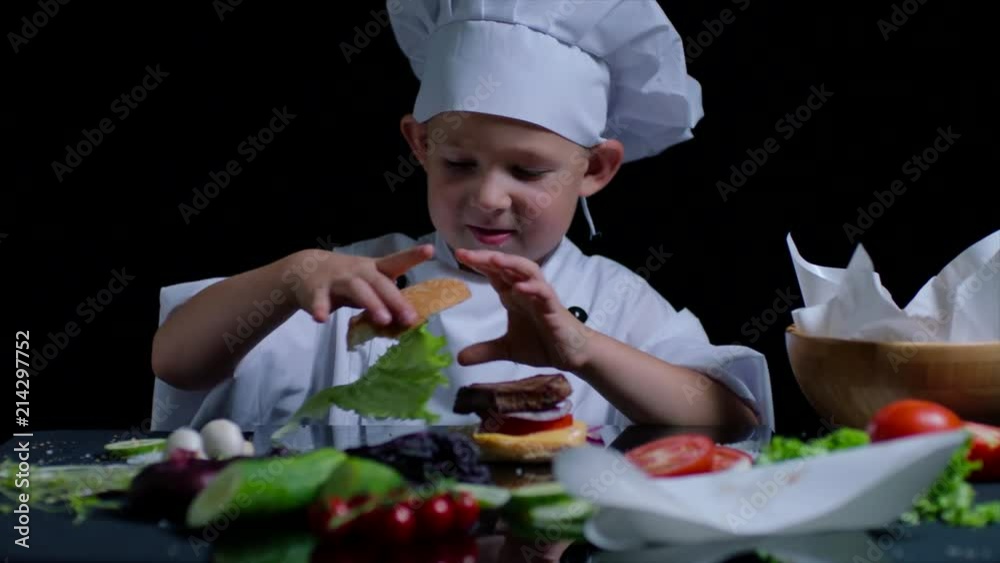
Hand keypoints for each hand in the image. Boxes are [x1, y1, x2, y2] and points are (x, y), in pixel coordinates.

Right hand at [283, 244, 433, 324]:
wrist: (305, 269)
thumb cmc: (347, 279)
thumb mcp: (368, 285)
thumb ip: (385, 300)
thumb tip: (408, 321)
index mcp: (374, 269)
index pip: (396, 261)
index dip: (413, 255)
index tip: (430, 249)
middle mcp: (359, 271)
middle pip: (379, 283)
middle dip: (395, 300)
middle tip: (409, 318)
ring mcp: (337, 279)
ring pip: (356, 290)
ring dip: (371, 304)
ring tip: (383, 320)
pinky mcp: (317, 291)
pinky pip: (319, 300)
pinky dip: (320, 309)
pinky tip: (321, 319)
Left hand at [454, 249, 589, 370]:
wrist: (572, 355)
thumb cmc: (543, 344)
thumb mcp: (507, 349)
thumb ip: (485, 351)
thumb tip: (459, 359)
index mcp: (514, 296)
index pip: (494, 274)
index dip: (478, 264)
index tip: (458, 255)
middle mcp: (526, 291)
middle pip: (506, 267)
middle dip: (487, 258)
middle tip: (465, 253)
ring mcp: (541, 297)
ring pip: (527, 271)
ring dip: (511, 264)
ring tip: (493, 260)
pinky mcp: (554, 308)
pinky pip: (544, 293)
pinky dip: (532, 288)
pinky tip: (519, 288)